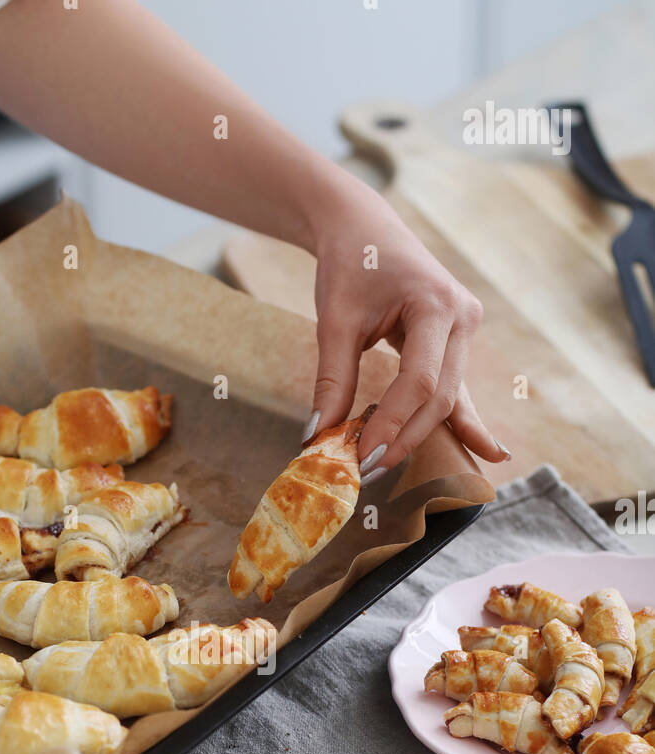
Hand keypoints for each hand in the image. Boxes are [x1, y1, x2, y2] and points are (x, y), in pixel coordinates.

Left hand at [303, 174, 508, 478]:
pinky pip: (457, 388)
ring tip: (390, 469)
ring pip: (449, 398)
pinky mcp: (458, 341)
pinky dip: (462, 421)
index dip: (392, 424)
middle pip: (439, 396)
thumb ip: (333, 379)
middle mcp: (463, 317)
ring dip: (419, 435)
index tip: (361, 457)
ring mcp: (466, 329)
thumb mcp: (336, 320)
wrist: (364, 227)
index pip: (419, 381)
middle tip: (367, 471)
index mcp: (437, 304)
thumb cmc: (350, 264)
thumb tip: (319, 436)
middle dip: (404, 437)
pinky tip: (490, 453)